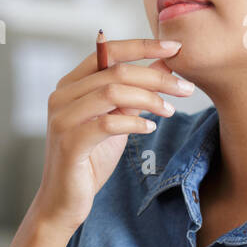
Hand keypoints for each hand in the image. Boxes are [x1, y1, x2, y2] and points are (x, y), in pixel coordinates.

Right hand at [34, 36, 195, 229]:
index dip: (142, 46)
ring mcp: (62, 119)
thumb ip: (134, 92)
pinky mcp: (69, 143)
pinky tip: (150, 129)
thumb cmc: (90, 159)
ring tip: (169, 111)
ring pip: (112, 93)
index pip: (107, 52)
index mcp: (70, 84)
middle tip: (185, 89)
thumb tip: (165, 64)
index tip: (176, 48)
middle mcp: (61, 96)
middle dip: (156, 78)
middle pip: (115, 71)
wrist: (65, 200)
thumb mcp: (117, 119)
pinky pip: (108, 123)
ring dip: (149, 100)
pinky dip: (134, 123)